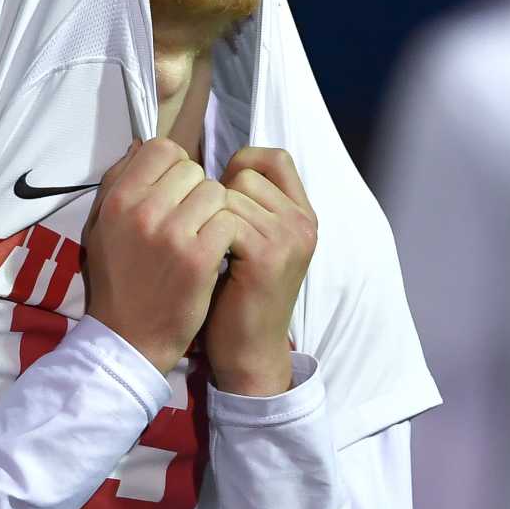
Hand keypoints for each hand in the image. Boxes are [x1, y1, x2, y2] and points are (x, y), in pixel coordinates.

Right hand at [81, 138, 237, 374]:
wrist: (128, 338)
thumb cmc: (117, 280)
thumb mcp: (101, 227)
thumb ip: (117, 183)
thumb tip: (141, 146)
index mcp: (117, 199)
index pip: (161, 148)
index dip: (176, 166)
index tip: (177, 191)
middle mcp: (142, 211)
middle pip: (193, 169)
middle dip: (198, 190)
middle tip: (193, 219)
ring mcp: (172, 234)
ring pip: (216, 192)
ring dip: (216, 212)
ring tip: (205, 236)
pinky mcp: (198, 258)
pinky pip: (228, 222)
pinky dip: (227, 236)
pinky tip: (215, 253)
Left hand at [205, 147, 316, 395]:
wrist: (248, 350)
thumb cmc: (239, 296)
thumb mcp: (253, 242)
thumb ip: (248, 205)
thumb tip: (207, 164)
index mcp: (302, 215)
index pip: (274, 158)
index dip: (242, 165)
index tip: (222, 195)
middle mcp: (303, 223)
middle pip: (247, 174)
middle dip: (219, 197)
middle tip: (212, 233)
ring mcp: (289, 238)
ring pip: (230, 195)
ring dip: (209, 219)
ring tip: (209, 250)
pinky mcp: (269, 256)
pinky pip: (225, 220)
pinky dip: (207, 236)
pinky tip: (208, 260)